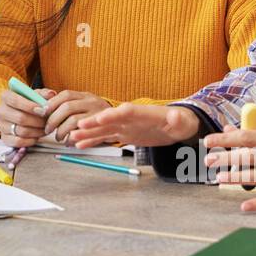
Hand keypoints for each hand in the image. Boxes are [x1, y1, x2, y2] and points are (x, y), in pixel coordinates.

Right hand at [0, 87, 50, 148]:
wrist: (22, 113)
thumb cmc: (29, 102)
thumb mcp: (36, 95)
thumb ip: (44, 94)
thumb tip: (51, 94)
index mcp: (5, 96)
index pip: (15, 101)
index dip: (30, 106)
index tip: (43, 110)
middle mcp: (0, 111)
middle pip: (20, 118)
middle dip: (38, 121)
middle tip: (48, 121)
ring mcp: (1, 125)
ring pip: (21, 131)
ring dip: (37, 131)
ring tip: (46, 128)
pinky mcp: (4, 138)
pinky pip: (18, 142)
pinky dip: (31, 140)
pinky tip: (37, 136)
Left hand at [42, 90, 111, 143]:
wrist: (129, 119)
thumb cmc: (98, 113)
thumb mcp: (87, 104)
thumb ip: (71, 105)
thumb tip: (46, 109)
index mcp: (86, 96)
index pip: (66, 95)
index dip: (52, 104)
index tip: (43, 113)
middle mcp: (93, 103)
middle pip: (68, 108)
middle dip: (54, 120)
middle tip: (48, 130)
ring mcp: (99, 115)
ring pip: (76, 122)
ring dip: (63, 131)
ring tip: (60, 138)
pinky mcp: (105, 128)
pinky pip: (87, 134)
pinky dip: (77, 140)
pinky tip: (71, 143)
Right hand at [70, 103, 200, 148]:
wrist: (178, 126)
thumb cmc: (181, 122)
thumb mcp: (182, 121)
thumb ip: (177, 118)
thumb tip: (176, 115)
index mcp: (142, 112)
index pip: (125, 111)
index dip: (112, 114)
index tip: (100, 117)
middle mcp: (130, 117)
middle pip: (109, 118)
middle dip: (94, 122)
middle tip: (79, 126)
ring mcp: (125, 126)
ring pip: (103, 129)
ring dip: (88, 132)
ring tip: (72, 137)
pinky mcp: (124, 133)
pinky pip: (105, 137)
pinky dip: (93, 140)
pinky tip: (80, 144)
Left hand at [202, 127, 255, 211]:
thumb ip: (251, 135)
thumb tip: (227, 129)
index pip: (246, 138)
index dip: (226, 139)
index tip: (209, 141)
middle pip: (248, 157)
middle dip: (226, 158)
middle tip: (209, 160)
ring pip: (255, 176)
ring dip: (235, 178)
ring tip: (219, 177)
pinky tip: (244, 206)